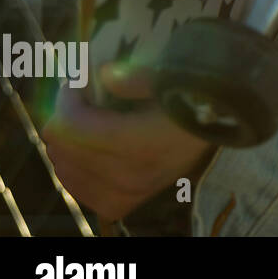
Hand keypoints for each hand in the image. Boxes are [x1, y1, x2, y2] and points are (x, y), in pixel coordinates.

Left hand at [42, 61, 217, 222]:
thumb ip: (135, 77)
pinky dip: (74, 167)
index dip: (68, 97)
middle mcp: (130, 177)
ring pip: (64, 169)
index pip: (71, 126)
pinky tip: (88, 149)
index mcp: (141, 145)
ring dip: (68, 142)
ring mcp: (125, 194)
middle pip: (62, 147)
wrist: (214, 127)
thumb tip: (103, 75)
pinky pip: (76, 189)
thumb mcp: (171, 78)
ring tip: (88, 121)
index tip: (80, 80)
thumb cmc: (192, 97)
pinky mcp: (122, 204)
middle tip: (85, 97)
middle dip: (66, 117)